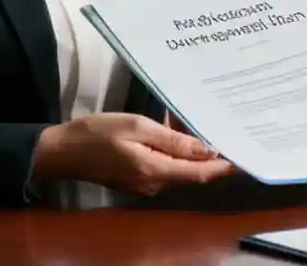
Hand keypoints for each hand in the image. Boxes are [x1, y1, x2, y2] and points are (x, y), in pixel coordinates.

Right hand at [32, 113, 235, 195]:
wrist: (61, 150)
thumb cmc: (97, 134)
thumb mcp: (137, 127)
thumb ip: (172, 140)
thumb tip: (205, 150)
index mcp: (156, 172)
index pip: (200, 173)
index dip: (224, 165)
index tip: (245, 154)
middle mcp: (154, 184)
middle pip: (192, 171)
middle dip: (211, 153)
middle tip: (230, 130)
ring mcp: (145, 182)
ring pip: (179, 167)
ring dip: (192, 148)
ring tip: (207, 123)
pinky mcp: (137, 176)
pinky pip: (165, 164)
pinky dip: (176, 149)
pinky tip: (179, 128)